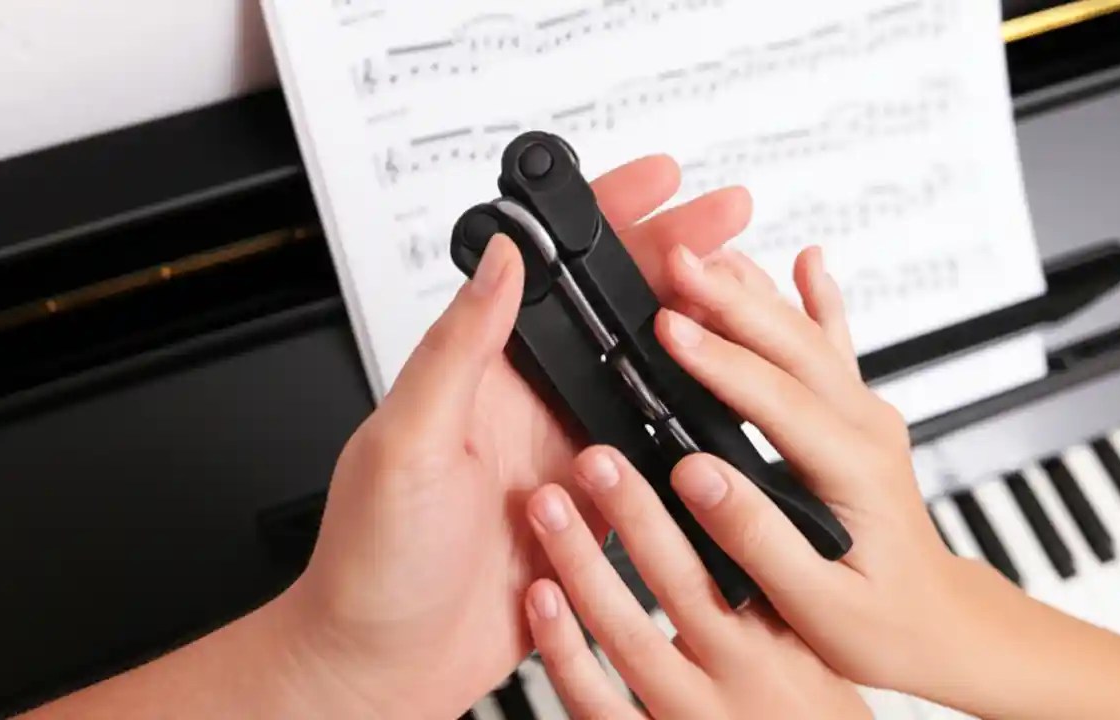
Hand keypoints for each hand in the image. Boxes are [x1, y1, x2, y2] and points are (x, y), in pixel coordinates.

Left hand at [273, 158, 754, 717]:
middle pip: (614, 316)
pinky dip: (691, 427)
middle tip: (730, 227)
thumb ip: (457, 350)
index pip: (548, 274)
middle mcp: (528, 405)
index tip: (659, 182)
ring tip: (747, 308)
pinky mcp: (591, 511)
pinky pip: (652, 458)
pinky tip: (725, 405)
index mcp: (481, 374)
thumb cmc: (371, 558)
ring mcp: (564, 456)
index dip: (605, 219)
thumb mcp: (406, 442)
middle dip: (676, 263)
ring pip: (644, 380)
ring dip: (693, 340)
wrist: (383, 663)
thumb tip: (498, 258)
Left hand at [521, 445, 870, 718]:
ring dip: (582, 563)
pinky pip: (596, 704)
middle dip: (634, 512)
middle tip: (597, 458)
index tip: (679, 451)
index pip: (749, 553)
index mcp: (789, 639)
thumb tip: (732, 506)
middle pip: (682, 580)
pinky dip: (564, 650)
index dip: (715, 499)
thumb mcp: (814, 651)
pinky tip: (542, 600)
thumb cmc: (811, 719)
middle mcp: (743, 676)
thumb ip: (771, 590)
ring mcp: (695, 717)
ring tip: (549, 506)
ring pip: (629, 634)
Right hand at [647, 240, 1119, 719]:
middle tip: (675, 262)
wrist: (941, 624)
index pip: (777, 397)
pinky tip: (810, 263)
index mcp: (854, 470)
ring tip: (708, 253)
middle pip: (793, 346)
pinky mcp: (857, 418)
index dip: (718, 358)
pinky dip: (820, 300)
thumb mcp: (817, 604)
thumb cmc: (885, 622)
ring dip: (756, 292)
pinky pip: (836, 348)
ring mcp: (865, 417)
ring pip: (808, 337)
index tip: (667, 327)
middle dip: (730, 298)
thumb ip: (757, 537)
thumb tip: (699, 477)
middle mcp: (866, 429)